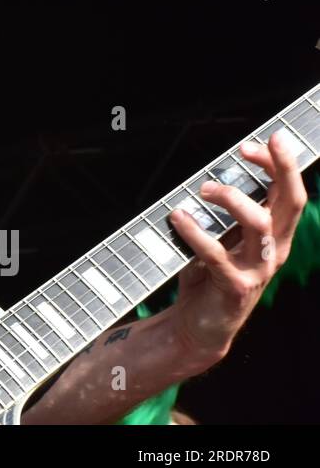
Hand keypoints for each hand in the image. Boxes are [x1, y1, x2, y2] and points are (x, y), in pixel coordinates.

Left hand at [167, 131, 309, 366]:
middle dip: (278, 169)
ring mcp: (257, 270)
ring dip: (230, 198)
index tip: (264, 140)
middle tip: (246, 147)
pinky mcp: (235, 288)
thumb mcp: (224, 239)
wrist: (200, 327)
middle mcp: (272, 250)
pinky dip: (195, 232)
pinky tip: (177, 217)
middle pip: (289, 203)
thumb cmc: (210, 276)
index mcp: (274, 236)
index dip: (282, 164)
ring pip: (259, 223)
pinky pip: (217, 255)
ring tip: (202, 189)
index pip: (290, 193)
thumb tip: (216, 174)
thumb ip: (227, 213)